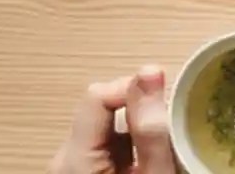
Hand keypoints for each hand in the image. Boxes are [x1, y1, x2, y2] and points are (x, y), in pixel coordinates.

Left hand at [48, 65, 175, 173]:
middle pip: (103, 107)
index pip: (99, 93)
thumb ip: (150, 128)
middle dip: (139, 111)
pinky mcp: (82, 168)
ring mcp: (72, 164)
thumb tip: (151, 71)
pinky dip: (130, 144)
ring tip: (161, 148)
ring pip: (108, 124)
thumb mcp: (153, 173)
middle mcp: (66, 157)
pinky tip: (147, 161)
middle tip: (169, 132)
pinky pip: (107, 141)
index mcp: (76, 157)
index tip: (164, 103)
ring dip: (137, 128)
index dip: (135, 90)